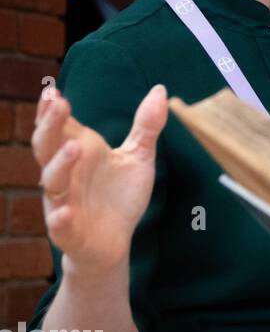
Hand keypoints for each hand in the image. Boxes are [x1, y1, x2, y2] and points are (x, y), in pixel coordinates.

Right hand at [32, 84, 168, 277]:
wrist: (115, 241)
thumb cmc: (120, 196)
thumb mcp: (138, 157)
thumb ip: (146, 126)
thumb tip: (160, 89)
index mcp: (79, 152)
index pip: (59, 126)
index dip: (52, 109)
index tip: (54, 90)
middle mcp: (65, 173)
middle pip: (47, 146)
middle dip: (50, 125)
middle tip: (59, 104)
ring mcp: (63, 201)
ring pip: (52, 180)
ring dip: (60, 164)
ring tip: (74, 147)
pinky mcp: (68, 229)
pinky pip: (59, 223)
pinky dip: (60, 217)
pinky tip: (63, 212)